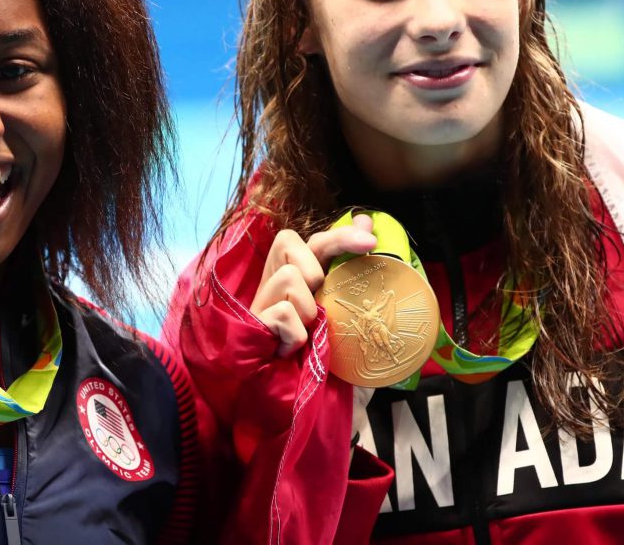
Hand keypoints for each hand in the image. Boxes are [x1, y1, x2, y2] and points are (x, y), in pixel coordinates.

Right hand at [252, 213, 376, 356]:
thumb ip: (353, 271)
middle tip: (321, 298)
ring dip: (307, 310)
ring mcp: (261, 303)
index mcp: (299, 280)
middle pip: (289, 242)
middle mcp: (276, 284)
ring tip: (306, 336)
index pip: (314, 242)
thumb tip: (367, 222)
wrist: (300, 401)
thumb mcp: (345, 317)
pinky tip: (291, 350)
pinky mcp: (252, 324)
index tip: (371, 241)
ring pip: (289, 278)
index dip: (340, 235)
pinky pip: (284, 312)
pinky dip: (296, 335)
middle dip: (314, 265)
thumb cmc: (324, 359)